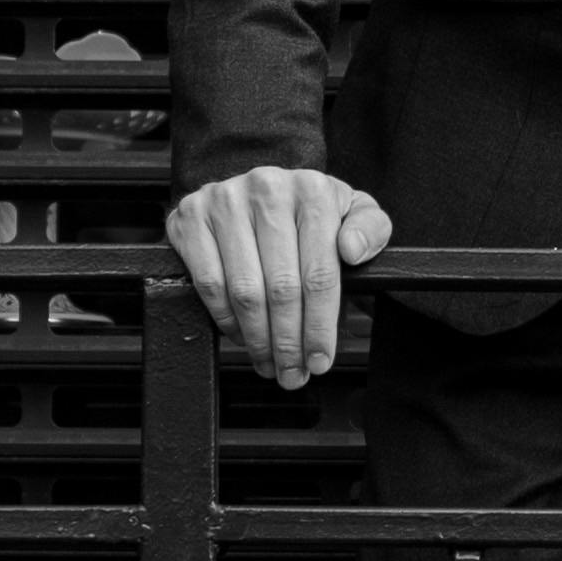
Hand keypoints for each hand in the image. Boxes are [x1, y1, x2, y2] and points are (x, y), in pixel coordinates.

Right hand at [166, 165, 393, 387]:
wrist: (258, 186)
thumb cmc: (308, 209)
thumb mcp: (351, 211)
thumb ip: (370, 229)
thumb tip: (353, 251)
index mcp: (313, 189)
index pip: (320, 273)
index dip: (320, 326)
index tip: (320, 360)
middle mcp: (267, 189)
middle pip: (281, 288)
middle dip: (289, 342)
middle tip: (292, 373)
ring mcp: (224, 201)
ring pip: (245, 291)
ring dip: (258, 339)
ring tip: (269, 363)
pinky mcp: (191, 217)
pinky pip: (209, 284)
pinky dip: (226, 320)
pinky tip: (242, 336)